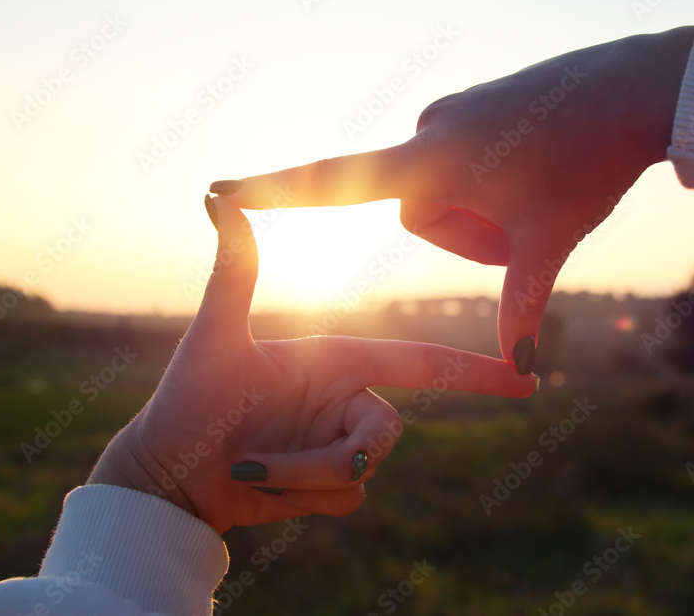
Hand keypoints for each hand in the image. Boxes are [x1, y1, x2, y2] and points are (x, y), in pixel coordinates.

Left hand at [88, 196, 536, 533]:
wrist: (168, 475)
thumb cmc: (186, 401)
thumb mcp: (214, 334)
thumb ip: (235, 268)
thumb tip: (217, 194)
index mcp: (337, 359)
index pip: (420, 361)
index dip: (475, 371)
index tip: (525, 376)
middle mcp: (347, 400)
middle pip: (385, 433)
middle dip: (323, 459)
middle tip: (255, 464)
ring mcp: (341, 445)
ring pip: (362, 473)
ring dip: (298, 479)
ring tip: (245, 469)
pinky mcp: (333, 486)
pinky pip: (348, 499)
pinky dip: (296, 499)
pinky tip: (256, 489)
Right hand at [212, 26, 693, 368]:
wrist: (637, 87)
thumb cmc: (588, 161)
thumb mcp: (548, 240)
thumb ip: (522, 304)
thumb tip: (518, 367)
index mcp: (429, 163)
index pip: (330, 183)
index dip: (271, 192)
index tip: (218, 188)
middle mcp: (428, 132)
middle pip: (420, 216)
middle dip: (468, 238)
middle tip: (526, 224)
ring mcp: (451, 115)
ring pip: (446, 192)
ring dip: (484, 213)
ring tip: (536, 192)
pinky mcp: (473, 108)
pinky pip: (464, 162)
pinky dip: (494, 184)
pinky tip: (540, 166)